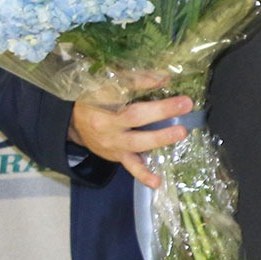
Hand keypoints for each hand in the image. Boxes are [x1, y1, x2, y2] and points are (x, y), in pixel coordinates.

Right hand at [67, 73, 190, 189]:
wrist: (75, 124)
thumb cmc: (97, 100)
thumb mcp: (108, 85)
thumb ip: (135, 80)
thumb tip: (165, 78)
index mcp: (101, 102)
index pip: (122, 91)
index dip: (142, 84)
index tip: (164, 80)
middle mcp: (106, 124)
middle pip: (134, 117)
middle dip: (161, 111)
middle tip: (185, 104)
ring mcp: (112, 143)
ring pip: (136, 143)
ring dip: (160, 138)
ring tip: (180, 133)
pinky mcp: (117, 156)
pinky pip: (131, 167)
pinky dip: (144, 175)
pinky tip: (157, 181)